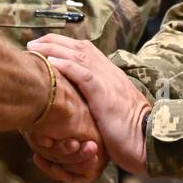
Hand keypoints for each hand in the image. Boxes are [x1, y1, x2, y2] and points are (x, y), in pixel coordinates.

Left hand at [27, 35, 150, 174]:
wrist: (149, 141)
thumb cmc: (130, 131)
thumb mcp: (112, 108)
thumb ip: (99, 98)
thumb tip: (80, 97)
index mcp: (111, 75)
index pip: (86, 50)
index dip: (64, 45)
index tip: (44, 45)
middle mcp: (109, 72)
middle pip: (79, 47)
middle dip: (54, 41)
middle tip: (33, 42)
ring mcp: (107, 82)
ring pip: (79, 56)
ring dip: (54, 49)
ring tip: (35, 47)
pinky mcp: (105, 95)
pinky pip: (84, 75)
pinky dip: (67, 66)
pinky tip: (51, 62)